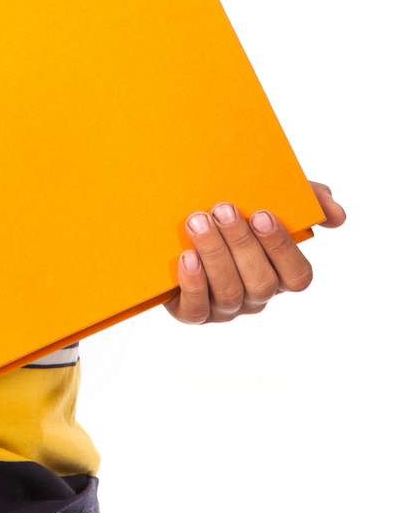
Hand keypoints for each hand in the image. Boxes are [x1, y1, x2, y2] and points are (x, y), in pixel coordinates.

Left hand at [165, 179, 345, 324]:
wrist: (176, 229)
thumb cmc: (230, 216)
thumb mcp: (267, 200)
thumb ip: (306, 200)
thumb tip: (337, 214)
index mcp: (279, 273)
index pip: (297, 275)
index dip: (282, 248)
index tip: (264, 214)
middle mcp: (256, 294)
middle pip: (262, 283)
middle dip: (243, 244)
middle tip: (224, 209)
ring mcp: (225, 308)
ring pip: (230, 293)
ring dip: (215, 254)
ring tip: (197, 221)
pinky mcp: (193, 313)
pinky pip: (197, 310)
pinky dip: (194, 283)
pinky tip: (187, 256)